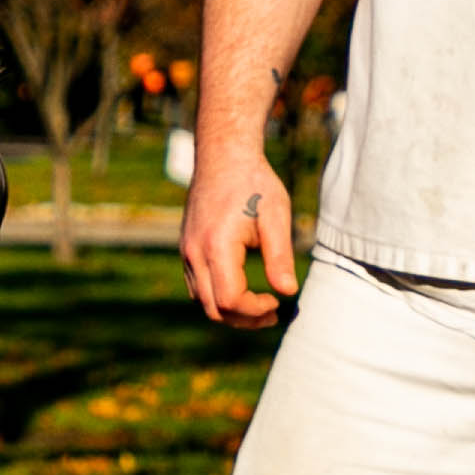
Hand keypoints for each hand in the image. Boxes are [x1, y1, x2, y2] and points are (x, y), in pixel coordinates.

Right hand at [179, 136, 301, 326]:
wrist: (223, 155)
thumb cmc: (254, 182)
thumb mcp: (276, 215)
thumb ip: (280, 256)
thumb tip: (288, 291)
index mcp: (217, 246)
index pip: (231, 300)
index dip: (255, 311)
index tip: (277, 302)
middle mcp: (194, 252)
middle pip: (213, 309)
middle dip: (244, 319)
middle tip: (272, 314)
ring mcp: (186, 251)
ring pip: (202, 301)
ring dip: (230, 310)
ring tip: (260, 305)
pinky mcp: (186, 247)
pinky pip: (196, 286)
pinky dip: (217, 296)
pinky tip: (241, 288)